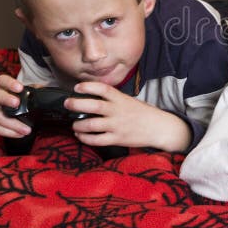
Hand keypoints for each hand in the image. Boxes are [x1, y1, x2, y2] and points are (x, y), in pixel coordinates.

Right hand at [0, 74, 30, 137]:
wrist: (12, 117)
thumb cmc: (18, 102)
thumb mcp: (25, 94)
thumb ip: (34, 90)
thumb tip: (43, 89)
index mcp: (2, 87)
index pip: (2, 80)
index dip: (10, 83)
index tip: (20, 88)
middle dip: (6, 99)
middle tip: (17, 103)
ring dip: (13, 123)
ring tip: (27, 129)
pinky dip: (9, 132)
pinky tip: (20, 134)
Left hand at [66, 81, 191, 151]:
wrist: (160, 128)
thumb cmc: (144, 113)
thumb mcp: (130, 100)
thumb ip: (114, 99)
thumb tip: (92, 96)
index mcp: (121, 99)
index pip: (103, 89)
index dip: (88, 86)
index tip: (77, 87)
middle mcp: (118, 111)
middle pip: (93, 106)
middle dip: (76, 104)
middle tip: (68, 103)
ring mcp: (117, 126)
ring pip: (91, 125)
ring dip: (78, 125)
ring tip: (74, 124)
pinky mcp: (117, 139)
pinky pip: (96, 140)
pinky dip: (85, 138)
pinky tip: (81, 136)